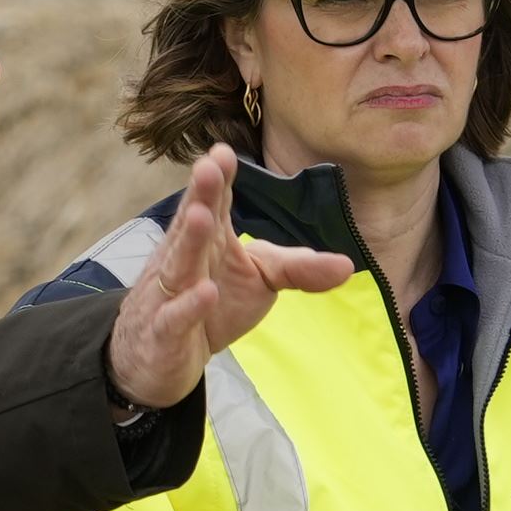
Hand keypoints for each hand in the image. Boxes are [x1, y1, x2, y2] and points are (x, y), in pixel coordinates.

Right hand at [104, 147, 353, 413]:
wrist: (162, 358)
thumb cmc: (213, 306)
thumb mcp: (259, 282)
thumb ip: (298, 269)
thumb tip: (348, 266)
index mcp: (208, 241)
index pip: (212, 205)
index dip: (217, 179)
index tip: (223, 152)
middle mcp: (183, 260)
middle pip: (191, 225)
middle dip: (199, 197)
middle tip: (206, 167)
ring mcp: (169, 296)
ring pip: (177, 265)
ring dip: (188, 240)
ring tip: (201, 215)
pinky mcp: (164, 334)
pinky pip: (175, 318)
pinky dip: (189, 307)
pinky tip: (206, 293)